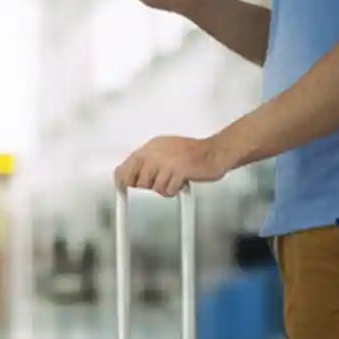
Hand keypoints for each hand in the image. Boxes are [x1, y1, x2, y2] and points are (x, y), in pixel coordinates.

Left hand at [113, 136, 234, 197]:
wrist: (216, 152)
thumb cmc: (193, 154)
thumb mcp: (165, 152)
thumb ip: (149, 163)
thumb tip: (130, 178)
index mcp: (150, 147)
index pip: (125, 168)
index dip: (123, 183)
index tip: (122, 191)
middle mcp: (155, 152)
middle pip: (138, 182)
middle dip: (149, 187)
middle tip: (162, 182)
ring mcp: (167, 161)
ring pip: (154, 188)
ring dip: (165, 189)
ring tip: (174, 181)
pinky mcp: (178, 171)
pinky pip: (167, 191)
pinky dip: (174, 191)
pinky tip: (181, 183)